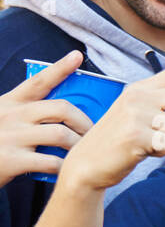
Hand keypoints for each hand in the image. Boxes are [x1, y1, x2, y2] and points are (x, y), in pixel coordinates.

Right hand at [0, 50, 93, 186]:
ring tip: (83, 154)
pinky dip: (65, 166)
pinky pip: (52, 162)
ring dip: (79, 146)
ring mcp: (11, 136)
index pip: (38, 81)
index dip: (60, 68)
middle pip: (61, 109)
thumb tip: (66, 115)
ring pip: (61, 135)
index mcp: (9, 103)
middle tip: (93, 134)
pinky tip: (68, 170)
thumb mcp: (5, 122)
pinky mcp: (11, 160)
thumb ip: (27, 116)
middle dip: (84, 122)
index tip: (77, 56)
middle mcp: (10, 115)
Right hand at [59, 44, 164, 190]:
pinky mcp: (137, 135)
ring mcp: (137, 114)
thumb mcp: (147, 122)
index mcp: (141, 88)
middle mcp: (139, 95)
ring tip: (147, 141)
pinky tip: (142, 151)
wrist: (87, 163)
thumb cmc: (121, 141)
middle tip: (158, 129)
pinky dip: (161, 152)